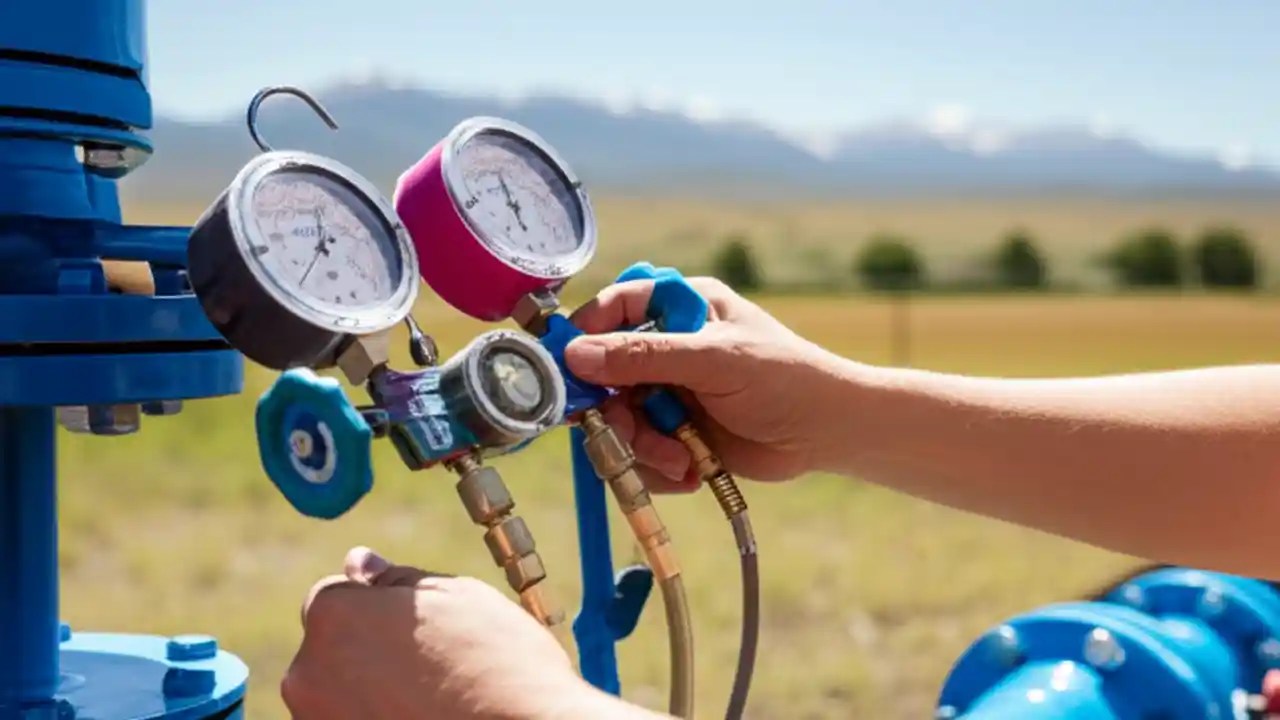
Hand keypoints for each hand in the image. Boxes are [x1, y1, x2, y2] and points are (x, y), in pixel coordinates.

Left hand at [282, 547, 621, 718]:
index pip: (334, 598)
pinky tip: (423, 717)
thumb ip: (396, 579)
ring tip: (431, 699)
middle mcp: (307, 673)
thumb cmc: (497, 665)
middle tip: (431, 666)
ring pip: (339, 695)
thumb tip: (359, 561)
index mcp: (332, 614)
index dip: (378, 608)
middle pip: (331, 650)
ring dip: (371, 693)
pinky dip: (378, 718)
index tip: (419, 630)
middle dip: (370, 653)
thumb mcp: (457, 597)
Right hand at [565, 277, 853, 489]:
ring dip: (644, 448)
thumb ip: (644, 357)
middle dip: (618, 413)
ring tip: (680, 460)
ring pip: (620, 421)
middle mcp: (668, 347)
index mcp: (679, 307)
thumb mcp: (713, 360)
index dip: (586, 334)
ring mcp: (670, 392)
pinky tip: (692, 469)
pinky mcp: (677, 433)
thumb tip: (577, 355)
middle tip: (625, 435)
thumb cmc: (783, 378)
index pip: (615, 308)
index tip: (568, 366)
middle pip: (606, 376)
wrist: (828, 433)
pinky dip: (660, 468)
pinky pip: (641, 453)